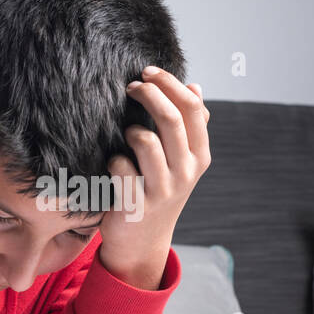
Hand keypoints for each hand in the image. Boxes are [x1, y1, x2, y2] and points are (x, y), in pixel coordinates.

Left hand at [98, 66, 211, 288]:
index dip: (170, 84)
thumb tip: (195, 87)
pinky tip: (114, 165)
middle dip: (149, 93)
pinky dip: (114, 161)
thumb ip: (189, 128)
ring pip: (146, 141)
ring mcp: (162, 190)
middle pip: (171, 119)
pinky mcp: (137, 204)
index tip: (148, 71)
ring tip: (125, 134)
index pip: (193, 109)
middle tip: (131, 85)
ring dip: (130, 130)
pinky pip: (121, 168)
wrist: (142, 242)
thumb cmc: (157, 191)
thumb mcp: (181, 163)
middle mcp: (186, 172)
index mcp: (200, 157)